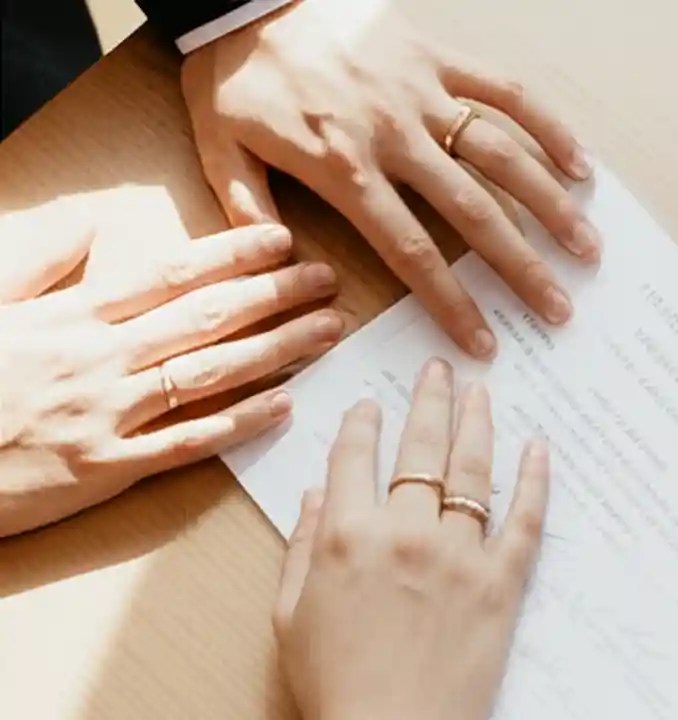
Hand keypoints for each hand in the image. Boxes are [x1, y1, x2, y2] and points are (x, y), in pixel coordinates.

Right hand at [0, 204, 340, 536]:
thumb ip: (39, 260)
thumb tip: (91, 224)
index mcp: (74, 317)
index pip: (171, 275)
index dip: (233, 255)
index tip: (284, 241)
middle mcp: (102, 359)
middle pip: (206, 319)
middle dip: (274, 296)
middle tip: (331, 280)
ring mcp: (109, 415)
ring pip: (209, 374)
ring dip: (276, 350)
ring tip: (328, 331)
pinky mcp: (106, 470)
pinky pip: (186, 446)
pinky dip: (239, 426)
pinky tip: (286, 408)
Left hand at [182, 0, 599, 359]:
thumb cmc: (234, 70)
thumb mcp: (219, 146)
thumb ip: (248, 210)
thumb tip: (282, 266)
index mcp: (344, 168)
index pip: (411, 251)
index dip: (452, 302)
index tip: (485, 342)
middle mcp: (395, 136)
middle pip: (473, 213)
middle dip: (521, 267)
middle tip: (559, 309)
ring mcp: (424, 93)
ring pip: (502, 155)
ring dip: (550, 204)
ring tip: (587, 246)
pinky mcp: (439, 56)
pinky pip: (504, 90)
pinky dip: (546, 125)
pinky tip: (580, 163)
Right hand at [273, 360, 549, 719]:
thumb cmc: (336, 685)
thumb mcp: (291, 617)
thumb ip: (303, 547)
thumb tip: (318, 494)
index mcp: (347, 536)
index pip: (356, 457)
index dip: (364, 423)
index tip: (373, 403)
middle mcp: (406, 532)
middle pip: (421, 447)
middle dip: (428, 400)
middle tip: (438, 369)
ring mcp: (460, 554)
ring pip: (473, 470)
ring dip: (477, 422)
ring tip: (481, 391)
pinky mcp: (503, 582)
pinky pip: (525, 518)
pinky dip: (535, 479)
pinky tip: (538, 448)